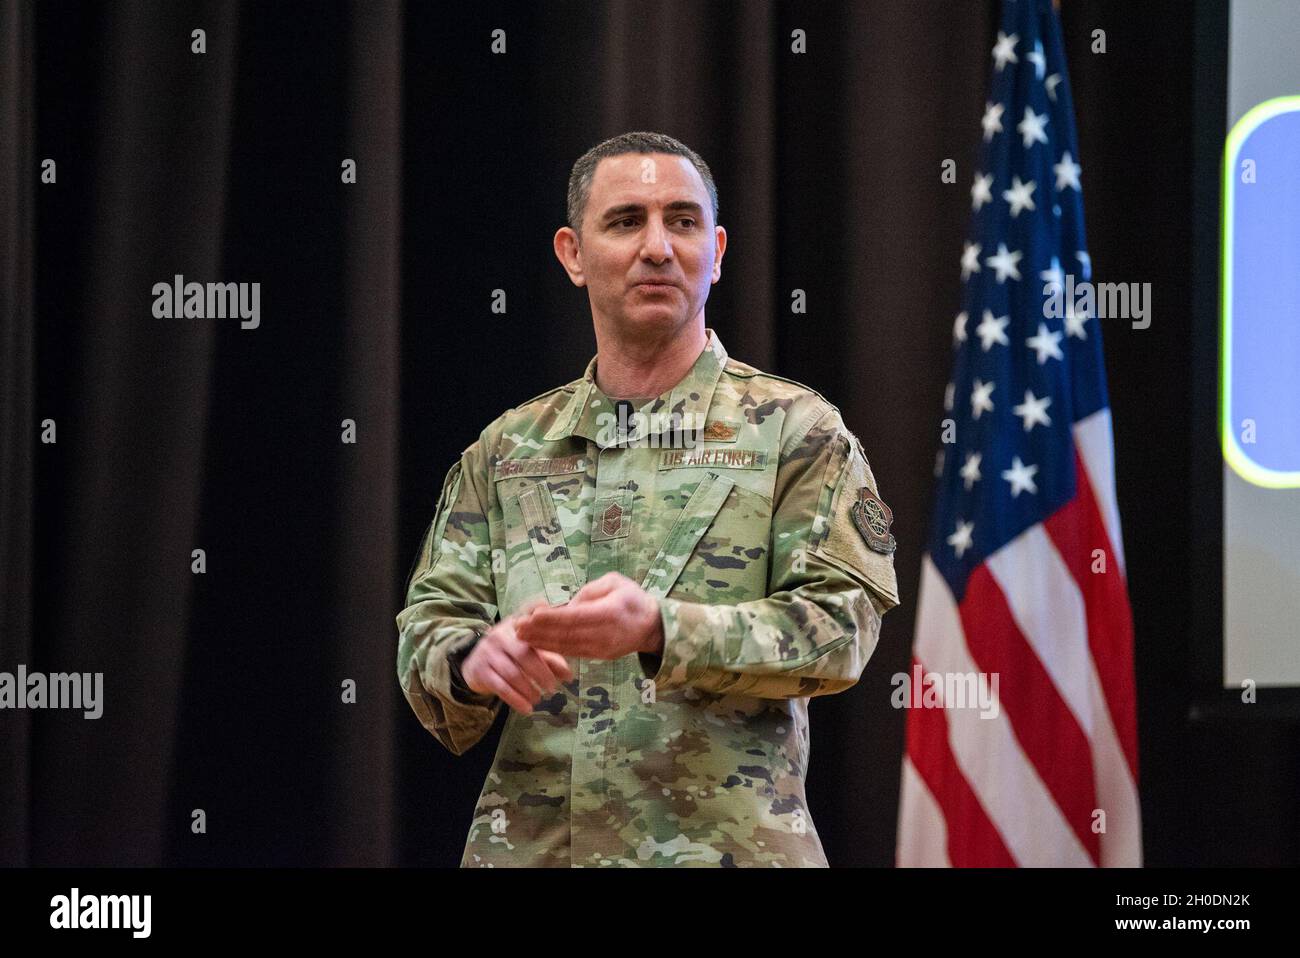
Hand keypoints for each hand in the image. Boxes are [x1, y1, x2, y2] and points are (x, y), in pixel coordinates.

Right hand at [461, 600, 574, 713]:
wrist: (474, 663)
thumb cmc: (509, 654)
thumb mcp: (528, 649)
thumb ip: (549, 657)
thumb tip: (568, 675)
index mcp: (516, 625)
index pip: (533, 629)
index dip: (547, 639)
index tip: (561, 653)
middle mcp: (499, 635)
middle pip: (524, 654)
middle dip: (541, 673)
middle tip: (552, 688)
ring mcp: (488, 653)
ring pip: (512, 673)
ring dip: (529, 689)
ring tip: (539, 699)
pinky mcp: (480, 671)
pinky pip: (501, 688)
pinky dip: (516, 700)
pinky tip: (527, 709)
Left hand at [514, 572, 663, 660]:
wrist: (652, 627)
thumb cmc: (633, 599)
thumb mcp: (615, 583)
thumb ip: (590, 591)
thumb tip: (567, 604)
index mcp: (609, 613)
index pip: (575, 617)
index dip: (552, 618)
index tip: (532, 614)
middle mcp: (604, 634)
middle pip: (566, 634)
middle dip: (539, 631)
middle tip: (516, 626)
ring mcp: (600, 649)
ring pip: (566, 646)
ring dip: (541, 642)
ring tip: (520, 636)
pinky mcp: (597, 656)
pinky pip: (571, 652)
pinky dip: (552, 648)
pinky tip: (536, 644)